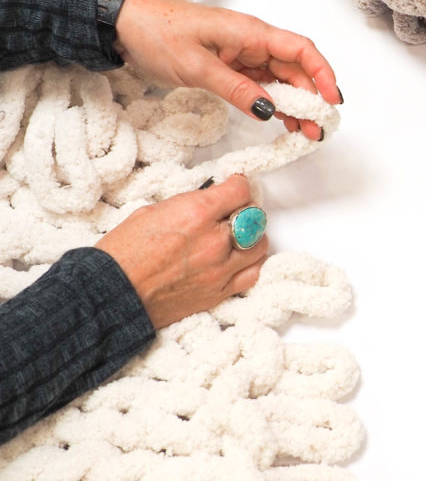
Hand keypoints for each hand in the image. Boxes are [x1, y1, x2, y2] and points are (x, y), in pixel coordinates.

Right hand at [96, 175, 267, 328]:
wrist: (111, 295)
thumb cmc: (123, 253)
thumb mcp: (152, 211)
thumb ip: (188, 205)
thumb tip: (208, 200)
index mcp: (196, 213)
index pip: (240, 191)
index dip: (239, 185)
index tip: (235, 186)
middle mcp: (214, 240)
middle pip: (253, 217)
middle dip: (244, 211)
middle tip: (232, 211)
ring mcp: (220, 268)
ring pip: (260, 245)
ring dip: (252, 237)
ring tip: (239, 236)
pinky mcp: (220, 292)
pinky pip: (252, 274)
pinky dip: (250, 263)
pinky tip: (240, 259)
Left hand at [113, 0, 341, 139]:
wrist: (123, 24)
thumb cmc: (156, 33)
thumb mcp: (196, 66)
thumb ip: (236, 89)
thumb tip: (270, 110)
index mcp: (250, 32)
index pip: (300, 49)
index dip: (322, 73)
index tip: (331, 100)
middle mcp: (252, 41)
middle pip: (295, 69)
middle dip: (312, 98)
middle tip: (319, 129)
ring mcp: (242, 54)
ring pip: (281, 80)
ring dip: (296, 105)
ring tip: (306, 132)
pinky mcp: (231, 66)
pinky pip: (261, 85)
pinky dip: (274, 104)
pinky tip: (283, 121)